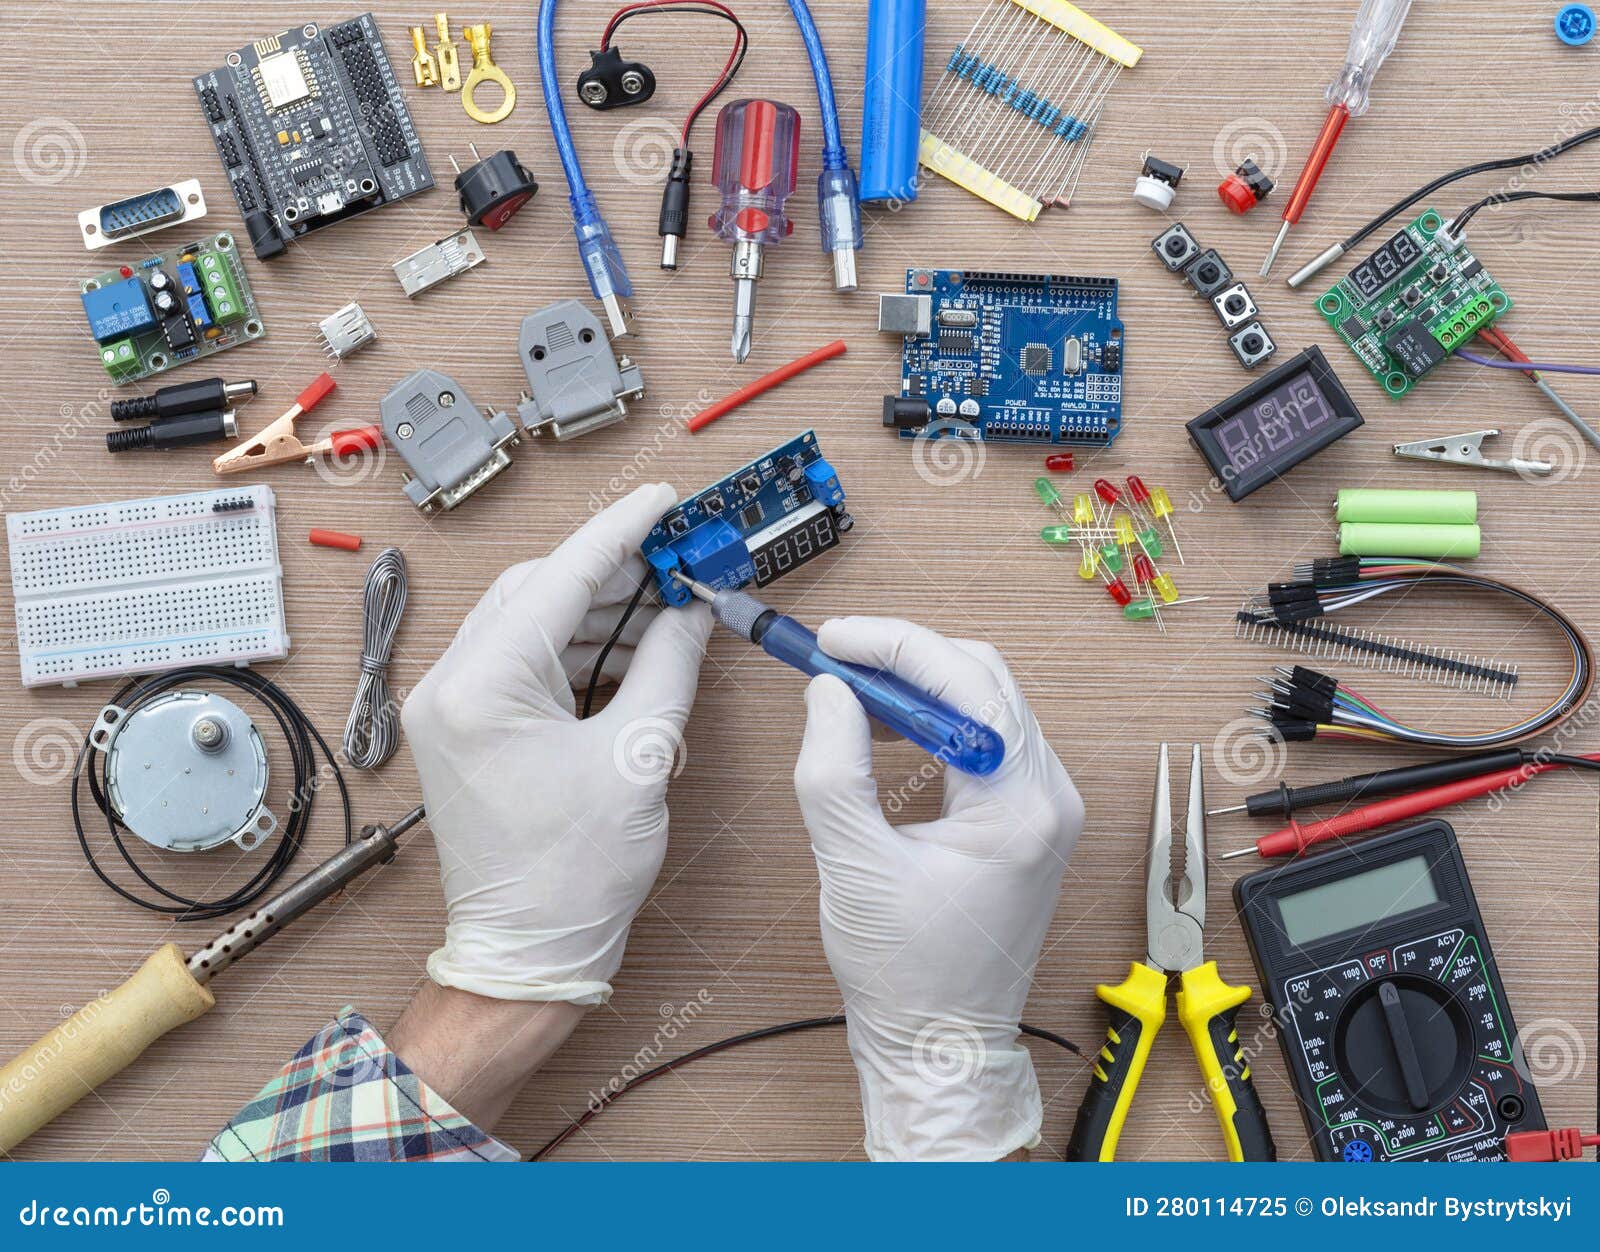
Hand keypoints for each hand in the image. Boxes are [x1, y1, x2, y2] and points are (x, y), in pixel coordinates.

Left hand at [401, 483, 711, 1005]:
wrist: (527, 953)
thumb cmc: (573, 877)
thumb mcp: (639, 757)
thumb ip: (667, 667)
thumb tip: (691, 611)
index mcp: (481, 688)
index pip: (559, 579)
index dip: (620, 534)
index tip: (661, 500)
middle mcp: (450, 686)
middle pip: (537, 591)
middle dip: (612, 571)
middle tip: (677, 559)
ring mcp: (450, 707)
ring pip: (529, 622)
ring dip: (596, 608)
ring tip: (665, 605)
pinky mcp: (465, 727)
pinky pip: (521, 660)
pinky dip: (574, 646)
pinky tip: (626, 643)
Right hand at [793, 618, 1083, 1160]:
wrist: (943, 1045)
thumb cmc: (908, 976)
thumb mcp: (854, 867)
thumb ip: (832, 770)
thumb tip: (828, 693)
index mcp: (1021, 808)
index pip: (967, 683)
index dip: (894, 646)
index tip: (834, 639)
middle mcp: (1049, 798)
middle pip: (983, 680)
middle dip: (904, 658)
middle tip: (835, 657)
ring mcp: (1044, 808)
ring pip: (983, 705)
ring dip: (915, 688)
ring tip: (848, 692)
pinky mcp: (1027, 820)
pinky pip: (983, 741)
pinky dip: (930, 723)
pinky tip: (880, 731)